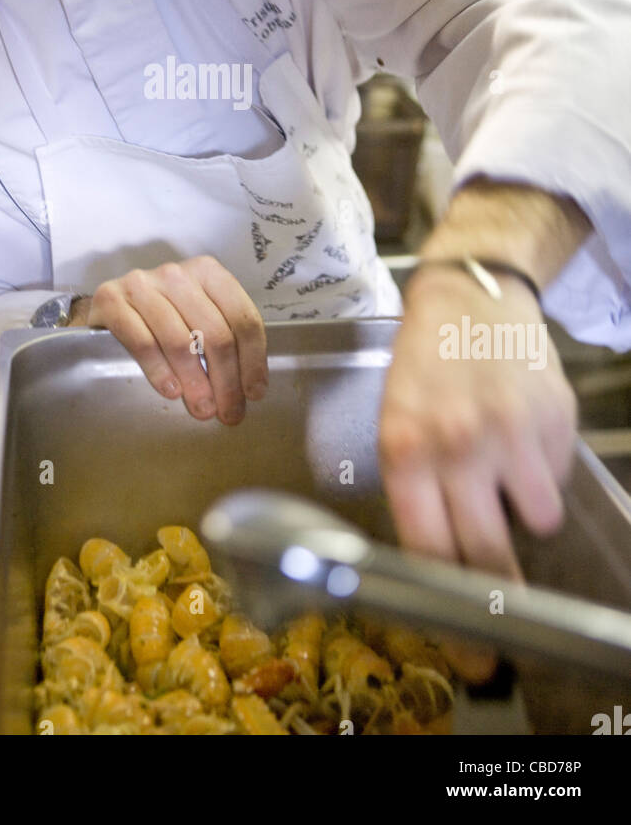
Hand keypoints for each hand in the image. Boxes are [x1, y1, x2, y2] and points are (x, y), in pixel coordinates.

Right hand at [69, 256, 267, 424]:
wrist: (109, 305)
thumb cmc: (162, 316)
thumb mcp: (198, 315)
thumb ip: (223, 339)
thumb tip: (247, 390)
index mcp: (208, 272)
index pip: (242, 318)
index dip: (253, 360)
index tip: (254, 393)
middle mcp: (177, 274)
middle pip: (215, 333)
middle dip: (226, 380)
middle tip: (228, 412)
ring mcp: (142, 284)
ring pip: (180, 341)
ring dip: (195, 382)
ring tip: (202, 409)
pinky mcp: (111, 300)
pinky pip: (142, 342)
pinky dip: (159, 371)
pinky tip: (171, 392)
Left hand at [379, 266, 576, 677]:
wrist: (469, 298)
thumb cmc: (424, 367)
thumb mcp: (395, 423)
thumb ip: (416, 491)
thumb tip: (439, 568)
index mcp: (406, 451)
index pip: (429, 553)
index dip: (453, 614)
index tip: (470, 652)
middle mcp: (459, 445)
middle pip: (489, 554)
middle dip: (503, 596)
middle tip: (511, 619)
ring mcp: (512, 432)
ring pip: (536, 519)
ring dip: (524, 512)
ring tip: (503, 476)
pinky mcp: (553, 419)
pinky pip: (556, 479)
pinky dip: (544, 474)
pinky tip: (521, 440)